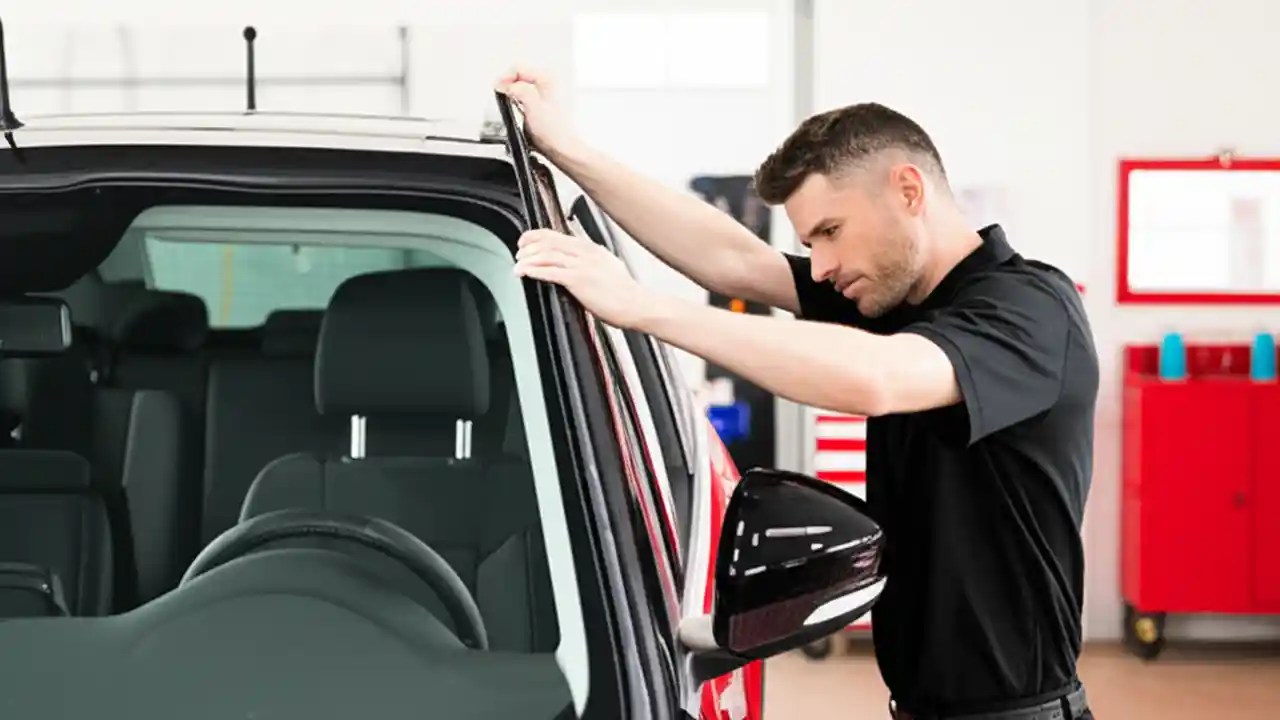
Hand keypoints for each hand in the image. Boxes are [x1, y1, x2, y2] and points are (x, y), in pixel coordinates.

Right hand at [494, 65, 584, 161]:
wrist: (559, 146)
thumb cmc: (553, 129)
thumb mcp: (532, 105)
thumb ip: (518, 90)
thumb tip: (505, 86)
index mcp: (546, 78)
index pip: (518, 68)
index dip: (504, 78)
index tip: (498, 89)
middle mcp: (546, 83)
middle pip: (517, 75)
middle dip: (506, 85)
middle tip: (500, 94)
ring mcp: (542, 93)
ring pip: (518, 86)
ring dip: (510, 93)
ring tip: (507, 102)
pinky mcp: (538, 103)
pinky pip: (520, 96)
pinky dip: (514, 100)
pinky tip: (515, 109)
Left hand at [514, 229, 657, 329]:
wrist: (638, 305)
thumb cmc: (626, 293)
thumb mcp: (609, 268)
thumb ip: (593, 262)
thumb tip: (580, 265)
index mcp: (592, 249)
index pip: (559, 236)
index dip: (538, 236)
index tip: (527, 241)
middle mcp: (585, 253)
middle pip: (549, 241)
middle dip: (529, 245)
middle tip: (518, 253)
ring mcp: (582, 265)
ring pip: (547, 254)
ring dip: (528, 259)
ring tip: (518, 264)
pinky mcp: (578, 280)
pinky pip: (550, 271)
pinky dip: (534, 270)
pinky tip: (525, 272)